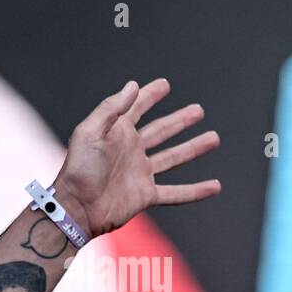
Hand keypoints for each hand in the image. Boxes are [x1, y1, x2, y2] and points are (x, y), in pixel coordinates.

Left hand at [51, 78, 220, 236]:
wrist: (76, 208)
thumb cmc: (78, 169)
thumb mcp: (89, 132)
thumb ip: (111, 108)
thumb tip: (132, 85)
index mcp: (116, 133)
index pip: (136, 108)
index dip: (149, 95)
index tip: (164, 84)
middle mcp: (131, 151)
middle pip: (161, 131)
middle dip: (180, 120)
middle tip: (198, 110)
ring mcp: (140, 173)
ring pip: (173, 158)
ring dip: (193, 148)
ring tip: (214, 138)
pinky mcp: (146, 195)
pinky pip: (176, 193)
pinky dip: (196, 191)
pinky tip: (215, 186)